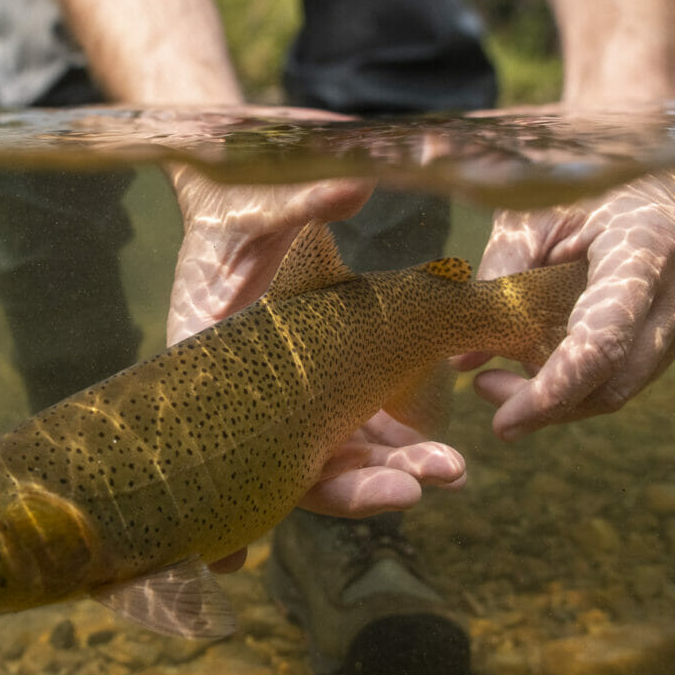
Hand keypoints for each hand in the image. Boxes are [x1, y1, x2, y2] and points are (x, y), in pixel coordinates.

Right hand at [166, 168, 471, 573]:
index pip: (272, 458)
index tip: (400, 490)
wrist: (239, 203)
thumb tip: (354, 184)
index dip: (334, 485)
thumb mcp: (261, 207)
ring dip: (397, 468)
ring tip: (454, 468)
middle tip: (444, 474)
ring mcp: (292, 399)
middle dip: (379, 483)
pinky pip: (361, 428)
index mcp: (220, 368)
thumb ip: (304, 205)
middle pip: (313, 472)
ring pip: (343, 456)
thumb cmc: (238, 209)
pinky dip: (398, 443)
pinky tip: (442, 450)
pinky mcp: (325, 386)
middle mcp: (255, 401)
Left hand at [458, 167, 674, 439]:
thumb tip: (463, 359)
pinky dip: (586, 380)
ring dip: (563, 398)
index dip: (552, 393)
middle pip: (615, 382)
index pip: (602, 344)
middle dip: (547, 404)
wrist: (654, 144)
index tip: (502, 421)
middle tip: (484, 390)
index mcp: (649, 245)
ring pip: (626, 386)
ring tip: (499, 379)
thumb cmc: (581, 172)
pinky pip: (635, 370)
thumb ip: (498, 275)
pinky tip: (539, 364)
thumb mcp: (530, 209)